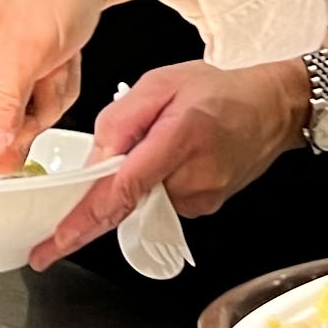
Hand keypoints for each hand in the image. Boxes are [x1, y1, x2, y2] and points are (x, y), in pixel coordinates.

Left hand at [31, 60, 306, 265]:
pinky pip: (161, 202)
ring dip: (134, 182)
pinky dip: (154, 185)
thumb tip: (93, 159)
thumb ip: (120, 119)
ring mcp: (201, 199)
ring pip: (142, 202)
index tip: (54, 243)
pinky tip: (173, 159)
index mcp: (179, 138)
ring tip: (160, 144)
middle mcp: (192, 178)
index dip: (84, 220)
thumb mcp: (162, 83)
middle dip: (102, 196)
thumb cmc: (220, 92)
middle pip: (126, 201)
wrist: (272, 109)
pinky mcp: (204, 208)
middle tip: (92, 191)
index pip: (123, 191)